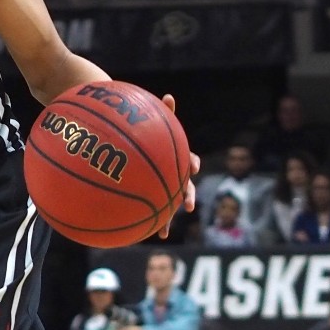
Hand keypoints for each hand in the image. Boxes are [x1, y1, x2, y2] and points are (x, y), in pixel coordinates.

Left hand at [158, 94, 200, 237]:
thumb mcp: (152, 123)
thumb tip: (169, 95)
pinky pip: (156, 211)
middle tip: (187, 204)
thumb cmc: (147, 133)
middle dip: (187, 195)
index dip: (192, 163)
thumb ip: (161, 112)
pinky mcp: (156, 196)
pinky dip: (154, 222)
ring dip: (170, 216)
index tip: (192, 167)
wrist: (136, 148)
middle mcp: (176, 173)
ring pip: (171, 203)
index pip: (189, 159)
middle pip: (185, 186)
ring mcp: (167, 186)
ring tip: (165, 230)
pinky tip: (152, 234)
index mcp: (177, 156)